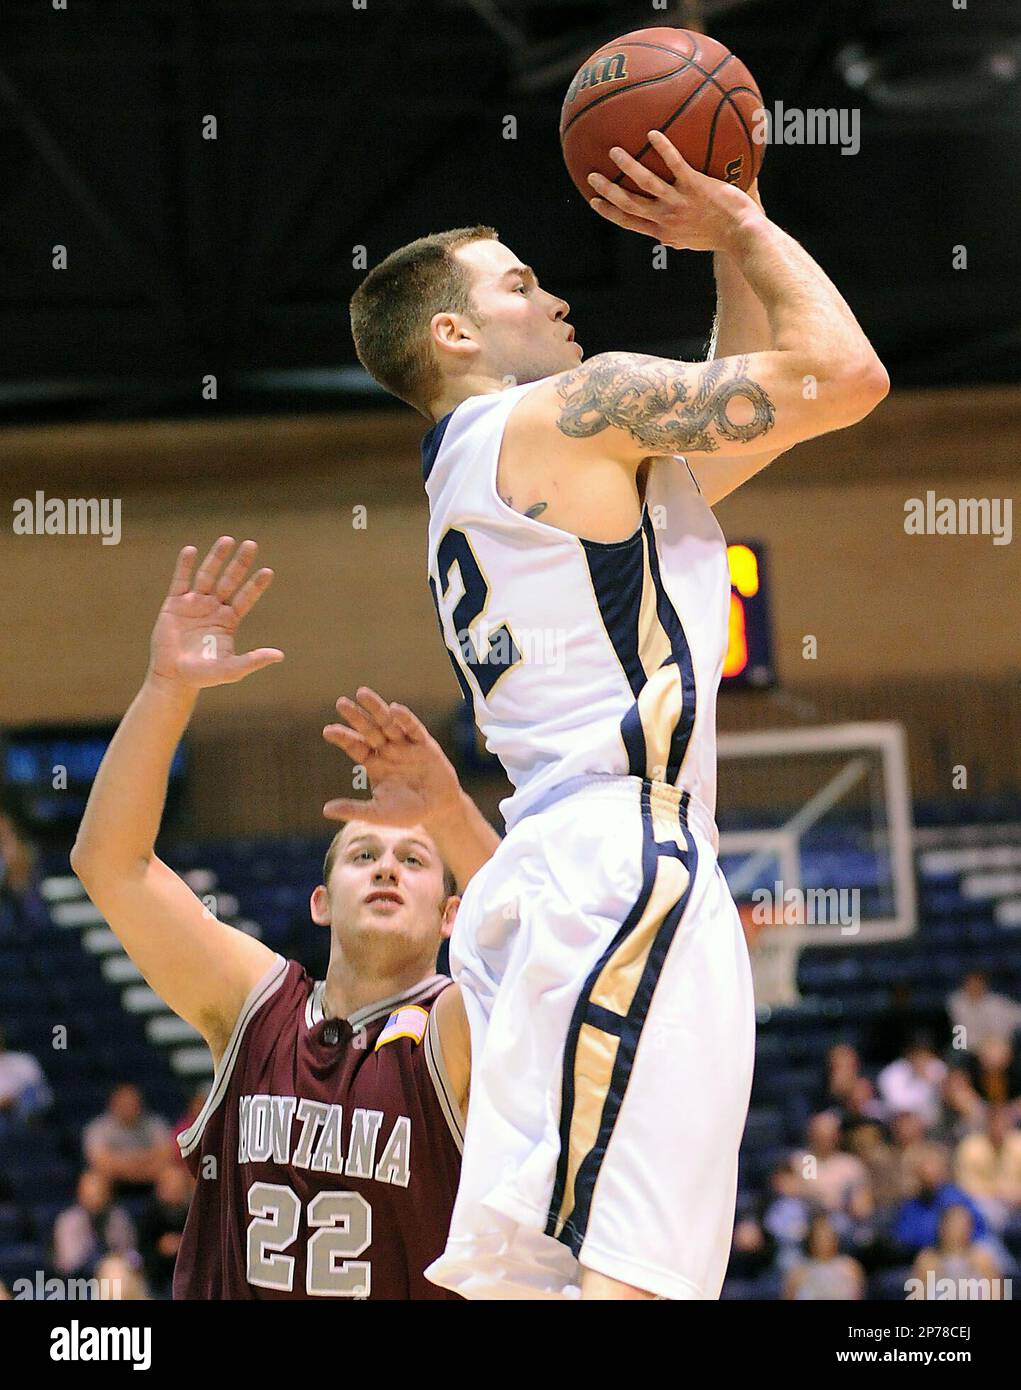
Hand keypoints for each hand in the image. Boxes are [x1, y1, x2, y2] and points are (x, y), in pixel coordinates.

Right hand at [146, 538, 283, 690]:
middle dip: (240, 563)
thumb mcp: (232, 669)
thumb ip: (253, 660)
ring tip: (227, 540)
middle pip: (229, 580)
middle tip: (251, 545)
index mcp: (229, 620)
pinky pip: (181, 580)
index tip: (268, 571)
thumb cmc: (204, 675)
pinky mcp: (175, 603)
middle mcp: (214, 607)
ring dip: (216, 558)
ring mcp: (195, 603)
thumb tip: (280, 655)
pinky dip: (185, 566)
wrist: (173, 677)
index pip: (246, 598)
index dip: (256, 585)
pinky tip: (191, 550)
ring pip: (207, 575)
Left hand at [323, 688, 461, 828]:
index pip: (356, 746)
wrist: (439, 810)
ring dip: (376, 709)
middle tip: (340, 703)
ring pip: (388, 723)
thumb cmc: (408, 812)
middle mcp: (388, 750)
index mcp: (375, 764)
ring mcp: (406, 745)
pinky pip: (413, 729)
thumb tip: (325, 810)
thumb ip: (355, 810)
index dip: (343, 738)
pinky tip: (394, 709)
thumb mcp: (378, 813)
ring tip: (362, 694)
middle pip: (369, 730)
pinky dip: (405, 719)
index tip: (328, 731)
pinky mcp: (425, 744)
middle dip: (356, 717)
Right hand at [587, 130, 758, 251]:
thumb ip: (679, 232)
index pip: (629, 221)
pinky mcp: (695, 187)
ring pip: (645, 183)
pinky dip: (663, 149)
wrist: (743, 236)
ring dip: (627, 167)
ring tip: (614, 152)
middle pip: (628, 203)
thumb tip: (672, 231)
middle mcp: (666, 219)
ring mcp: (679, 203)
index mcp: (663, 232)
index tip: (595, 201)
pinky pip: (675, 164)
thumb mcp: (693, 240)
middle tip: (592, 177)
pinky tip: (652, 134)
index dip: (610, 211)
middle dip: (608, 190)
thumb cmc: (724, 237)